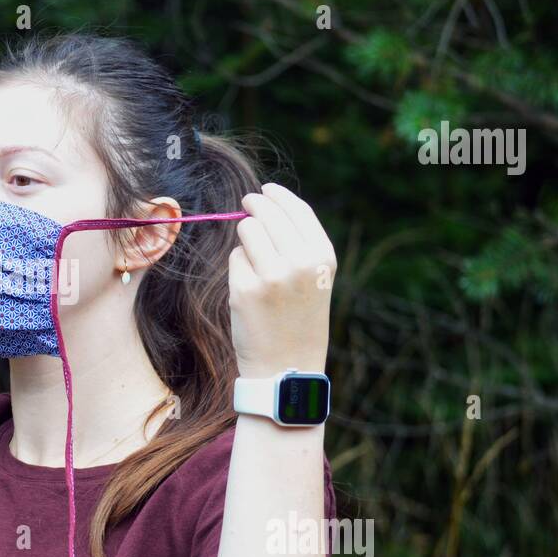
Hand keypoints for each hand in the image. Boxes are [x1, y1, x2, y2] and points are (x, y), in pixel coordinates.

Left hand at [228, 182, 336, 379]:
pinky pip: (235, 258)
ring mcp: (272, 275)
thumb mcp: (315, 278)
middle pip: (267, 213)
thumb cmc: (299, 319)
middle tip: (246, 203)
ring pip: (247, 231)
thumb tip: (267, 205)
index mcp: (323, 257)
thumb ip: (299, 243)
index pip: (297, 210)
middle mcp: (301, 262)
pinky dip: (238, 268)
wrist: (288, 367)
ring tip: (257, 266)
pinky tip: (250, 290)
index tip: (265, 189)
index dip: (278, 196)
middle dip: (254, 205)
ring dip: (246, 241)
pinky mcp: (245, 289)